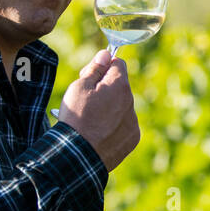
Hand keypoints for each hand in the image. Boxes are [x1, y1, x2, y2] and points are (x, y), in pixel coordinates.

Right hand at [58, 49, 140, 172]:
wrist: (78, 156)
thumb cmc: (76, 118)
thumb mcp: (79, 87)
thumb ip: (95, 69)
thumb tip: (105, 54)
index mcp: (119, 86)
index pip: (118, 64)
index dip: (103, 67)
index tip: (91, 76)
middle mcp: (131, 102)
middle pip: (120, 87)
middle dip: (105, 89)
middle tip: (85, 101)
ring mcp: (133, 122)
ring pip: (121, 107)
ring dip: (109, 109)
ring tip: (90, 121)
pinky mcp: (132, 139)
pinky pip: (124, 126)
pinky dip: (113, 127)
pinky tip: (98, 133)